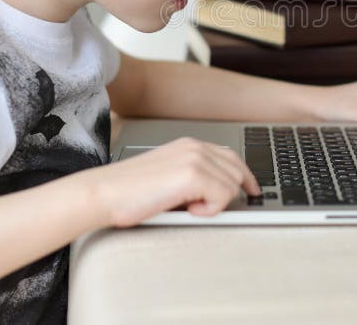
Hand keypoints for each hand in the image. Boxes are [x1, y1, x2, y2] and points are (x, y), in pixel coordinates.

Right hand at [88, 137, 260, 227]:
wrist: (104, 193)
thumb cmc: (128, 192)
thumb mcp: (168, 176)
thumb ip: (194, 176)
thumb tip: (218, 192)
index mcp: (189, 145)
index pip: (231, 157)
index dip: (245, 176)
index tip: (252, 190)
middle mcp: (195, 147)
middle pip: (236, 171)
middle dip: (228, 194)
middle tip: (206, 209)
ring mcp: (196, 159)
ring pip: (231, 186)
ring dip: (214, 204)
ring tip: (187, 208)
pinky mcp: (193, 175)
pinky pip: (222, 197)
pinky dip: (208, 210)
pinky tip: (188, 210)